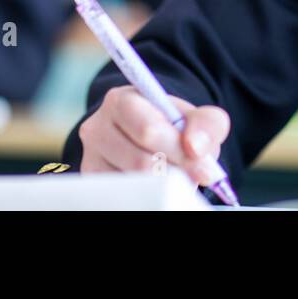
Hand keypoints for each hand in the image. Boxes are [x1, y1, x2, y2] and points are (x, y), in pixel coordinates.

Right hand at [77, 84, 230, 186]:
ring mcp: (91, 158)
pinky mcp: (93, 181)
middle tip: (194, 177)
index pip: (148, 130)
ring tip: (175, 177)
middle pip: (140, 162)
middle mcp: (97, 129)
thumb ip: (207, 124)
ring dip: (162, 186)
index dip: (178, 150)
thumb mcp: (196, 116)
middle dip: (175, 171)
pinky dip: (147, 195)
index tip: (204, 167)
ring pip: (131, 184)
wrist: (150, 139)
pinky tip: (156, 186)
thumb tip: (196, 148)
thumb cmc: (172, 125)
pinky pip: (123, 197)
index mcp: (120, 101)